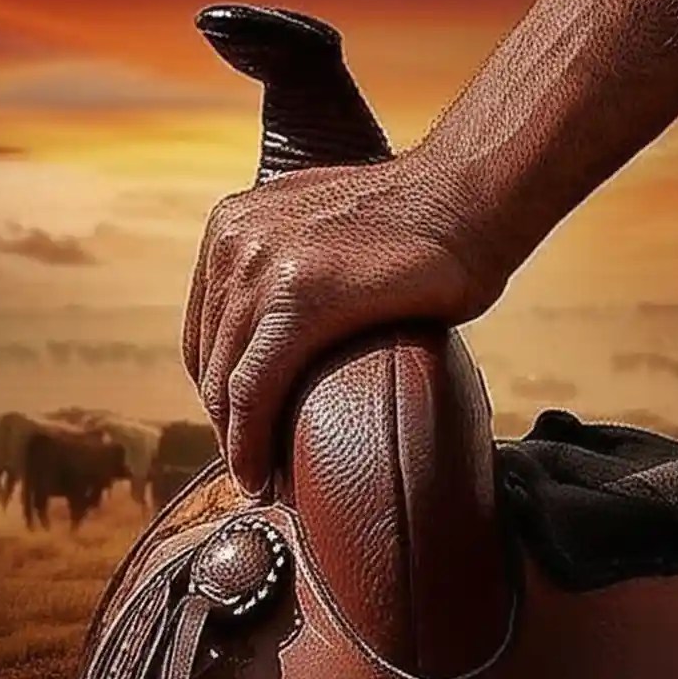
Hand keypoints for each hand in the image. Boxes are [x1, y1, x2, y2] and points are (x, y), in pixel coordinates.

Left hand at [183, 152, 504, 498]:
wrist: (471, 197)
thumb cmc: (424, 225)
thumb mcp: (329, 233)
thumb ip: (294, 266)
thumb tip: (289, 325)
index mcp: (234, 224)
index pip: (206, 329)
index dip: (219, 391)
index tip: (243, 432)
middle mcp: (236, 240)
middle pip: (210, 358)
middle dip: (227, 422)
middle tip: (253, 471)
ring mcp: (262, 264)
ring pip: (225, 381)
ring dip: (238, 442)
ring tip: (261, 481)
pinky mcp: (297, 298)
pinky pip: (254, 389)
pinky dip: (251, 441)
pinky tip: (262, 476)